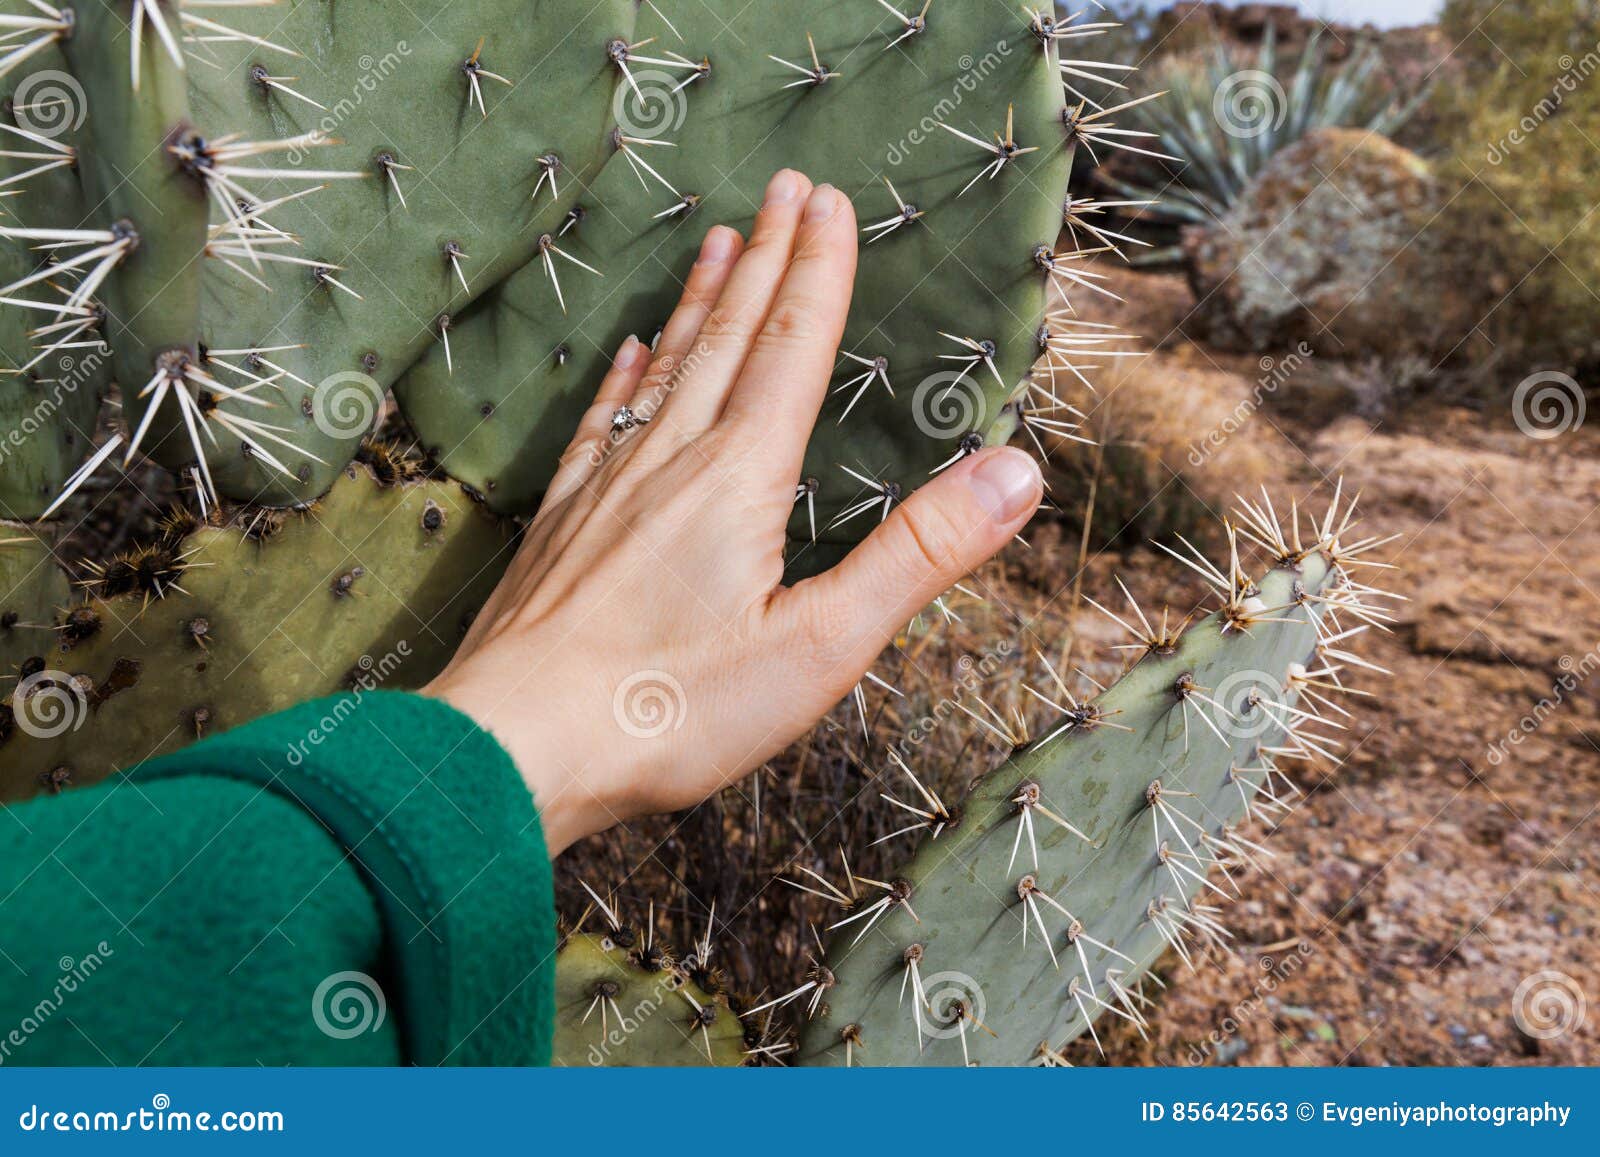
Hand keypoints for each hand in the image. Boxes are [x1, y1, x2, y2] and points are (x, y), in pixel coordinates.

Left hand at [423, 170, 1042, 856]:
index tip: (832, 203)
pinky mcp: (563, 527)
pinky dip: (624, 376)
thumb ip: (917, 555)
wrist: (515, 749)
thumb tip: (1016, 473)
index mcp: (741, 481)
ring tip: (717, 240)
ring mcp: (606, 489)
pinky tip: (627, 354)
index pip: (792, 351)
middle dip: (765, 258)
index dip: (819, 274)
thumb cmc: (673, 711)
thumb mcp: (821, 647)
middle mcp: (671, 462)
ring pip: (664, 368)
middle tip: (786, 185)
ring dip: (697, 300)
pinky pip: (601, 424)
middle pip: (728, 338)